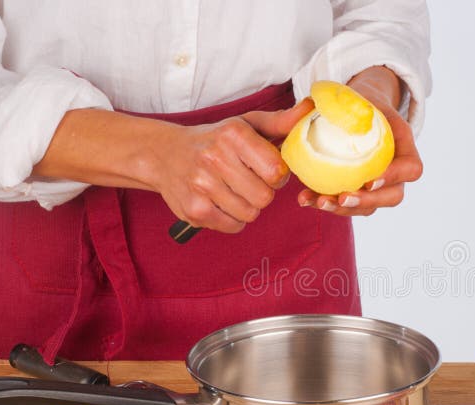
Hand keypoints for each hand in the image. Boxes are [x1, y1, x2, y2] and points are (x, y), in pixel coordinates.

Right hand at [151, 99, 313, 232]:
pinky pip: (234, 226)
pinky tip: (220, 201)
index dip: (278, 175)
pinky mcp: (194, 210)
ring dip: (247, 206)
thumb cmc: (214, 140)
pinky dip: (232, 219)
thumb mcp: (246, 125)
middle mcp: (214, 158)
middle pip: (265, 197)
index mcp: (233, 135)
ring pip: (250, 214)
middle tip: (246, 180)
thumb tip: (310, 108)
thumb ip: (280, 121)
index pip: (277, 171)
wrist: (164, 154)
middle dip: (262, 192)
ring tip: (231, 190)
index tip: (267, 170)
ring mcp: (201, 185)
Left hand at [297, 67, 422, 215]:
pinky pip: (348, 205)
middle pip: (393, 196)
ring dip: (344, 209)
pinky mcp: (360, 192)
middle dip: (367, 201)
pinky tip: (305, 198)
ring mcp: (379, 186)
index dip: (395, 177)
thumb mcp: (360, 94)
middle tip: (342, 197)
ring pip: (369, 207)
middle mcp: (397, 171)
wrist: (358, 111)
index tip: (370, 179)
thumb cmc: (361, 101)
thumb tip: (309, 104)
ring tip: (319, 202)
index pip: (411, 168)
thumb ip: (344, 101)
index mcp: (404, 145)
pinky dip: (327, 204)